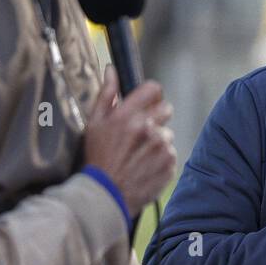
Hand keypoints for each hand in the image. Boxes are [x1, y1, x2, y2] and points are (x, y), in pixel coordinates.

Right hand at [83, 66, 175, 214]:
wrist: (106, 194)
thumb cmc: (97, 157)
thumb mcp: (94, 123)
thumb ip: (106, 94)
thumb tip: (111, 70)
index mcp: (128, 115)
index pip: (154, 89)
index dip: (152, 95)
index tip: (147, 103)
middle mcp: (147, 128)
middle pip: (166, 109)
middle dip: (156, 117)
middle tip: (140, 133)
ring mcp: (161, 147)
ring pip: (168, 133)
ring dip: (157, 140)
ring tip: (139, 154)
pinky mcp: (169, 163)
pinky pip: (171, 153)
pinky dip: (161, 158)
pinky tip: (145, 165)